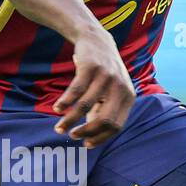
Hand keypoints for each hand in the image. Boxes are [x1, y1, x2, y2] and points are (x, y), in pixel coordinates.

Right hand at [54, 25, 135, 146]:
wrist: (96, 40)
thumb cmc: (102, 73)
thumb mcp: (110, 92)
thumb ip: (104, 112)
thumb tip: (91, 138)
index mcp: (128, 97)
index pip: (117, 126)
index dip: (101, 138)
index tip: (86, 144)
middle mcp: (120, 87)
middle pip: (104, 120)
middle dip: (86, 132)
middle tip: (72, 136)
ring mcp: (106, 76)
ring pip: (85, 106)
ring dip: (70, 120)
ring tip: (59, 127)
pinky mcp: (91, 67)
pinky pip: (75, 91)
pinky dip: (65, 103)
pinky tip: (57, 109)